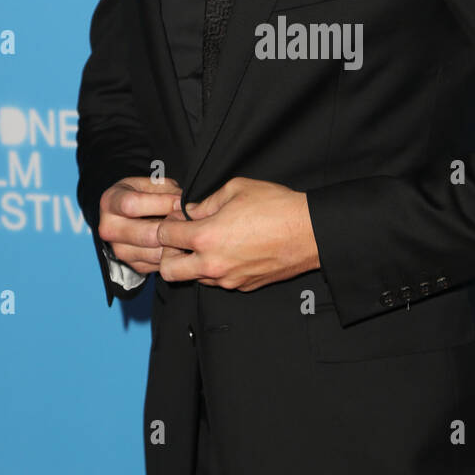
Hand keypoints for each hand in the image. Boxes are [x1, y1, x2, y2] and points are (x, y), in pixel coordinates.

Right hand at [98, 176, 181, 275]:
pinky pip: (159, 263)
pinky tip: (179, 242)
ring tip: (187, 231)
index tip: (179, 201)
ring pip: (156, 252)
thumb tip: (186, 204)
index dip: (161, 203)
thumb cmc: (143, 195)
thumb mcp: (151, 184)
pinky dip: (173, 254)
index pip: (132, 205)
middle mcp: (109, 229)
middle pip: (146, 235)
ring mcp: (120, 250)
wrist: (130, 216)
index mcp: (110, 202)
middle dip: (172, 228)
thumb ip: (167, 190)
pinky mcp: (133, 265)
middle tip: (189, 221)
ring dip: (176, 243)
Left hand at [156, 177, 319, 290]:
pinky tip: (232, 252)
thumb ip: (207, 202)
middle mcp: (213, 264)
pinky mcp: (244, 286)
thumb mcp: (237, 189)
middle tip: (182, 239)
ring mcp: (229, 279)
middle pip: (169, 270)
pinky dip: (217, 270)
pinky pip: (219, 282)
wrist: (310, 232)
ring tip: (210, 244)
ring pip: (194, 279)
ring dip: (194, 264)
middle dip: (169, 254)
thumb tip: (192, 211)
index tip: (177, 218)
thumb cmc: (277, 207)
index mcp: (206, 236)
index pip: (165, 236)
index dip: (167, 224)